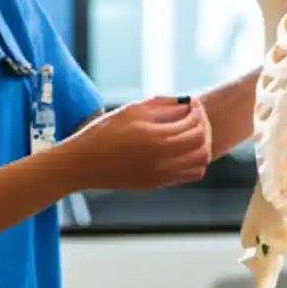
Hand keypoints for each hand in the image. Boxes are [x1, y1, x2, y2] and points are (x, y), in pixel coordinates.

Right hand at [63, 96, 211, 190]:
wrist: (83, 165)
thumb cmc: (103, 133)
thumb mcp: (131, 111)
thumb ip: (162, 105)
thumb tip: (186, 103)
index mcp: (157, 138)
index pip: (194, 125)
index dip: (197, 111)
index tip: (191, 103)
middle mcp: (164, 160)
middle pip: (202, 143)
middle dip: (203, 126)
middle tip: (193, 117)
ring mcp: (162, 175)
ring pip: (200, 161)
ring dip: (201, 144)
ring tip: (188, 132)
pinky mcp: (157, 184)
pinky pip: (190, 174)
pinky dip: (194, 160)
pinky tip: (180, 148)